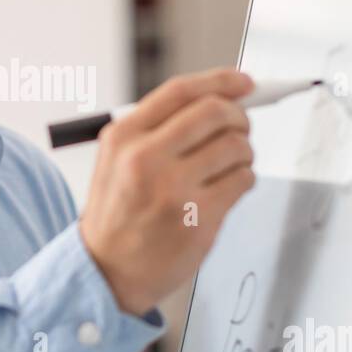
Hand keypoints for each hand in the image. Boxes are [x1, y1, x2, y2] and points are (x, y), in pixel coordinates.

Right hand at [78, 68, 255, 315]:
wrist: (106, 271)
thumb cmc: (118, 213)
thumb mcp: (117, 159)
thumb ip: (160, 128)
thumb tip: (220, 99)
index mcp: (123, 136)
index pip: (181, 91)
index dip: (220, 80)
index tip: (245, 83)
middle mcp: (145, 158)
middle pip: (215, 112)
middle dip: (239, 116)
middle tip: (241, 128)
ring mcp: (173, 189)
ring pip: (236, 146)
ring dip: (244, 152)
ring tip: (230, 165)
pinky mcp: (198, 218)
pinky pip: (243, 180)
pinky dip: (244, 179)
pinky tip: (227, 189)